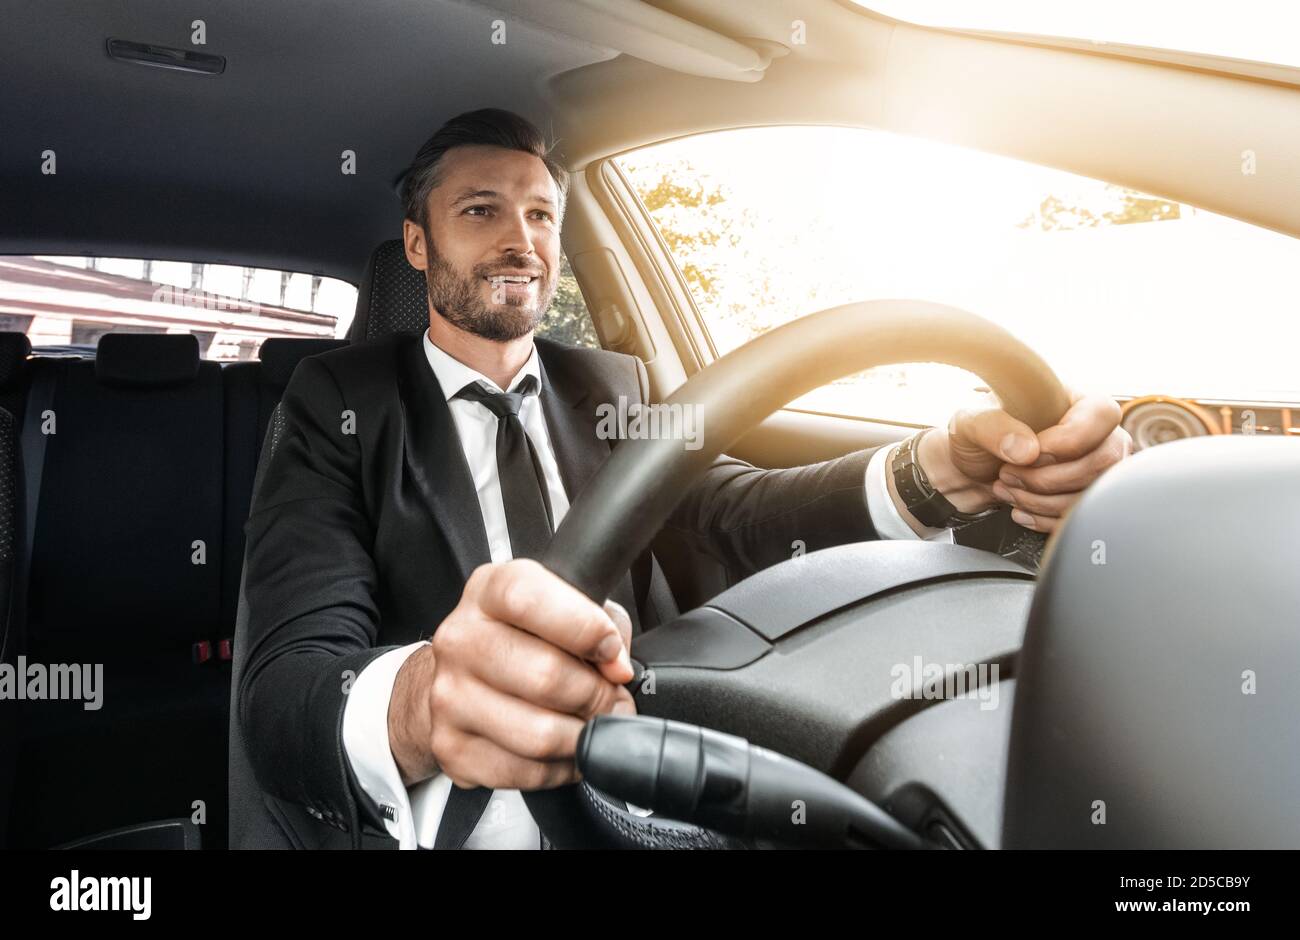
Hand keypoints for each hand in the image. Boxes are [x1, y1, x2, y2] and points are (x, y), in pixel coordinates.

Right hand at [388, 558, 636, 789]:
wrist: (457, 676)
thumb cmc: (521, 637)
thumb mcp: (562, 603)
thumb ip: (599, 622)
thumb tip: (617, 669)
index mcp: (488, 592)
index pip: (529, 601)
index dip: (584, 628)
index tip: (611, 651)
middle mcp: (460, 641)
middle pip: (544, 676)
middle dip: (596, 695)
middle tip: (610, 699)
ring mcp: (449, 697)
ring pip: (540, 735)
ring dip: (581, 736)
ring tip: (589, 724)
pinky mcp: (452, 749)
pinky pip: (525, 773)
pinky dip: (559, 769)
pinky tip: (562, 749)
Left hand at [913, 390, 1130, 533]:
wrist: (966, 470)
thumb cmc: (973, 437)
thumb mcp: (970, 422)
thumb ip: (994, 427)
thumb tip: (1029, 451)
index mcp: (1070, 399)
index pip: (1102, 414)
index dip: (1069, 441)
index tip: (1031, 453)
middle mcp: (1091, 431)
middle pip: (1102, 460)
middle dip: (1047, 478)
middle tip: (1007, 474)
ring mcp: (1092, 464)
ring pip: (1090, 492)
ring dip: (1042, 500)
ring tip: (1006, 489)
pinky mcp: (1083, 494)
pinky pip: (1079, 514)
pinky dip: (1045, 518)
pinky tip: (1019, 508)